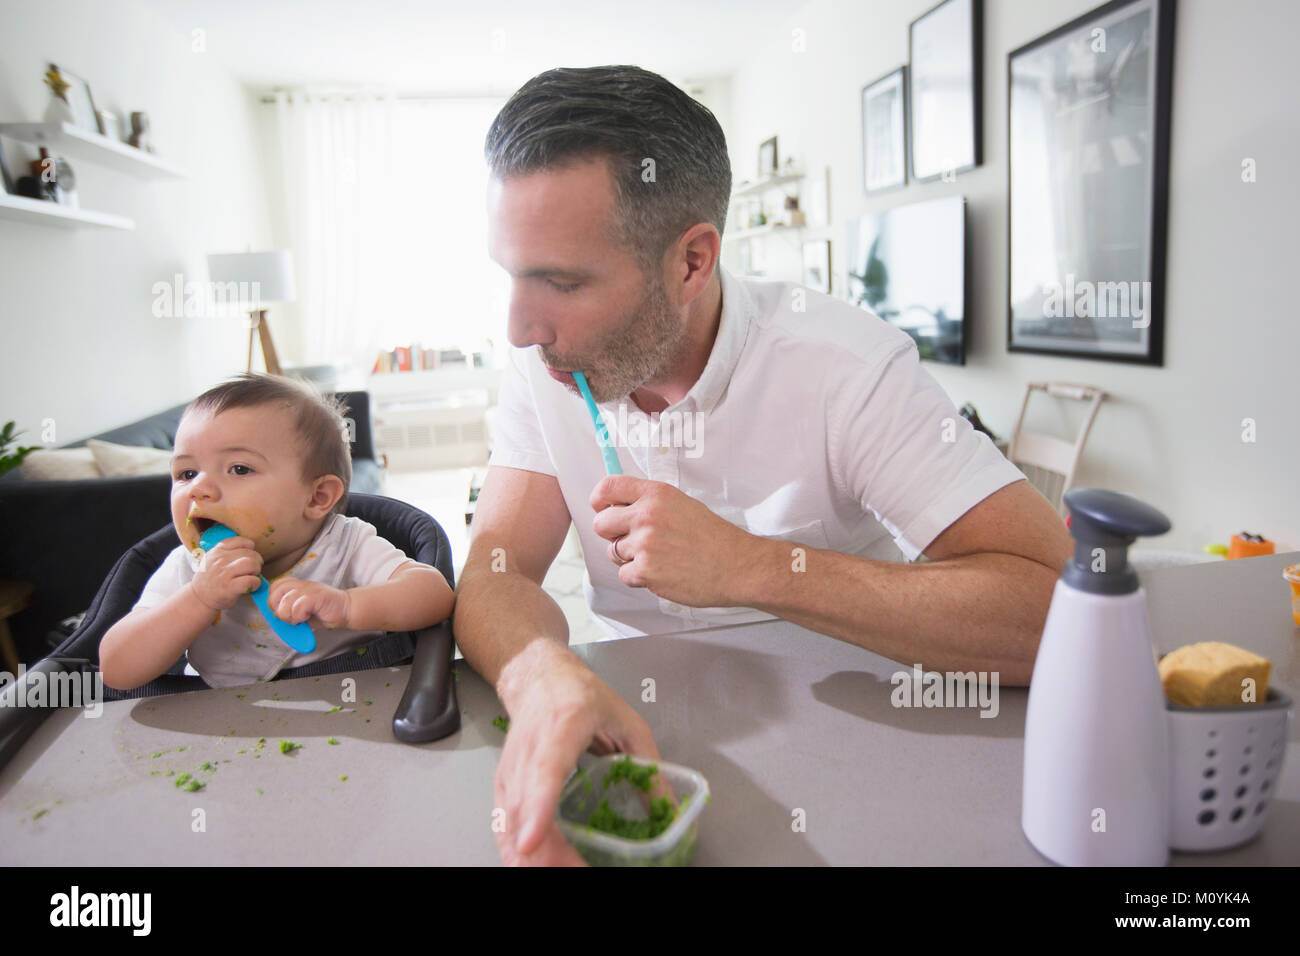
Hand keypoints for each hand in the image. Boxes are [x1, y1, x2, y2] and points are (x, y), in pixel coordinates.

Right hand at [191, 537, 262, 611]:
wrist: (199, 598)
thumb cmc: (211, 579)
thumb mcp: (213, 560)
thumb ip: (227, 552)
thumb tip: (251, 551)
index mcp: (217, 551)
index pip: (241, 541)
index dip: (250, 549)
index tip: (249, 557)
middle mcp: (220, 560)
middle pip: (250, 553)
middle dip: (256, 561)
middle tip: (253, 570)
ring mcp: (224, 573)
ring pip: (251, 564)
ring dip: (256, 571)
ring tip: (252, 576)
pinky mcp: (228, 587)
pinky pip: (250, 580)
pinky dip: (255, 583)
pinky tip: (251, 586)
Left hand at [266, 578, 351, 628]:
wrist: (347, 610)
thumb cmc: (324, 612)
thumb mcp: (302, 611)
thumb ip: (288, 610)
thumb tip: (273, 617)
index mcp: (297, 586)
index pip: (274, 587)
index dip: (273, 601)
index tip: (282, 612)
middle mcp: (301, 585)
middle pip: (275, 593)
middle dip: (278, 610)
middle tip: (291, 617)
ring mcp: (309, 589)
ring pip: (285, 602)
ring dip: (290, 616)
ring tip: (301, 619)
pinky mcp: (316, 596)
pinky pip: (298, 607)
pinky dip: (300, 617)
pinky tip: (307, 617)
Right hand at [494, 639, 660, 865]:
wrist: (539, 678)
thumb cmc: (581, 694)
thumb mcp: (629, 723)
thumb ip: (648, 767)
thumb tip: (668, 811)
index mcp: (563, 726)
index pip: (545, 771)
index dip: (539, 808)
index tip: (533, 841)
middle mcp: (529, 751)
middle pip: (523, 809)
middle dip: (544, 851)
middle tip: (576, 872)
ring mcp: (510, 770)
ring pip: (508, 822)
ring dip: (531, 858)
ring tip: (563, 872)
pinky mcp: (503, 786)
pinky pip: (504, 826)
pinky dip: (518, 853)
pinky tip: (531, 869)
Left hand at [589, 475, 759, 606]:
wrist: (737, 566)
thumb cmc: (714, 537)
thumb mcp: (682, 504)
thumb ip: (650, 503)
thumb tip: (621, 508)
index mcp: (656, 494)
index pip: (608, 488)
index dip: (599, 500)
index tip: (601, 508)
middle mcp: (647, 516)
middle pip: (601, 524)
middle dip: (611, 534)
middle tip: (631, 540)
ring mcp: (645, 544)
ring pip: (613, 552)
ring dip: (629, 558)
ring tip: (658, 558)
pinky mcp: (646, 572)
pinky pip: (625, 575)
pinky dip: (639, 578)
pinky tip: (662, 572)